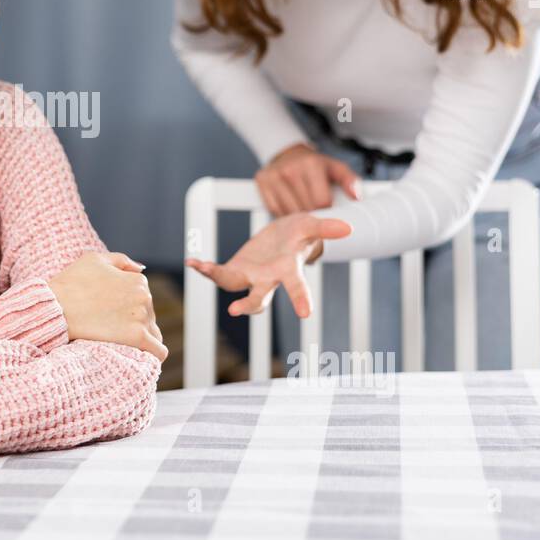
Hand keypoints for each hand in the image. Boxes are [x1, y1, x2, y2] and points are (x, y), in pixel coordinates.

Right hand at [47, 251, 167, 361]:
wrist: (55, 307)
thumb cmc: (71, 282)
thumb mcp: (95, 259)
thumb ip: (122, 261)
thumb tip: (142, 268)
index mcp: (138, 280)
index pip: (142, 297)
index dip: (126, 305)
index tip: (110, 312)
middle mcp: (144, 297)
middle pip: (148, 315)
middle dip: (133, 321)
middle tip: (109, 327)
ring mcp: (142, 317)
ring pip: (153, 333)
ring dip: (142, 338)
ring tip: (121, 343)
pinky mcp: (137, 337)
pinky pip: (158, 351)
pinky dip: (154, 355)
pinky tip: (142, 357)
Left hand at [184, 213, 351, 317]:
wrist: (284, 235)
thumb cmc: (299, 233)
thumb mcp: (311, 226)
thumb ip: (325, 227)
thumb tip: (348, 227)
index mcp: (289, 271)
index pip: (297, 286)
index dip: (301, 299)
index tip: (307, 314)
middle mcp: (268, 280)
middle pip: (259, 298)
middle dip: (249, 305)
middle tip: (235, 310)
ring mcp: (250, 277)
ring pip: (232, 286)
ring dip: (216, 277)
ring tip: (202, 266)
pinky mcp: (235, 269)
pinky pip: (217, 272)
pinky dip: (204, 268)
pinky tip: (192, 262)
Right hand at [255, 142, 360, 215]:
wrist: (288, 153)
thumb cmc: (315, 165)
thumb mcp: (335, 168)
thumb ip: (350, 181)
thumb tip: (357, 196)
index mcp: (311, 165)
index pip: (321, 202)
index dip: (326, 210)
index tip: (327, 208)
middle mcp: (290, 169)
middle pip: (305, 209)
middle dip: (312, 213)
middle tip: (316, 209)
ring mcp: (274, 175)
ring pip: (288, 213)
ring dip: (297, 216)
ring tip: (303, 208)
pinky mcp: (262, 181)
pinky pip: (274, 209)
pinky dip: (283, 213)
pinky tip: (290, 206)